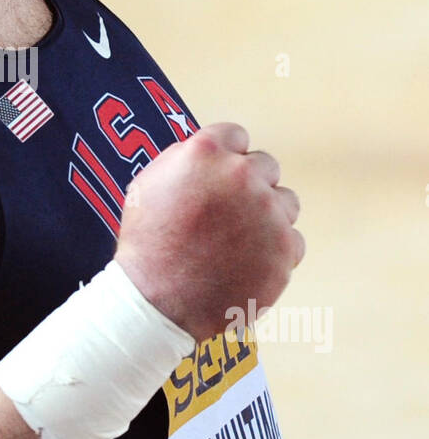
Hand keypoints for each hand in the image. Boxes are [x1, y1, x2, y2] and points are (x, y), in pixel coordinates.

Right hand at [113, 122, 303, 341]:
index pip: (236, 135)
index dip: (225, 157)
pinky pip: (292, 240)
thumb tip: (213, 154)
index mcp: (206, 153)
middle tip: (226, 214)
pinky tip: (246, 262)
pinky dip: (274, 251)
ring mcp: (267, 212)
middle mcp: (241, 175)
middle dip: (248, 185)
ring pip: (286, 202)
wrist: (156, 302)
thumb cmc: (147, 245)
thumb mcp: (148, 184)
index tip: (218, 178)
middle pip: (265, 165)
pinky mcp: (284, 249)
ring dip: (267, 216)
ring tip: (237, 241)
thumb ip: (184, 159)